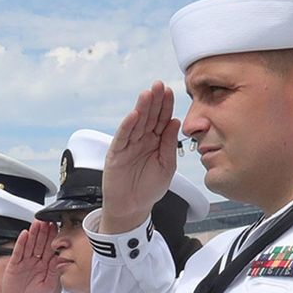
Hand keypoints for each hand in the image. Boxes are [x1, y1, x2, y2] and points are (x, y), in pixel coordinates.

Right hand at [1, 221, 62, 292]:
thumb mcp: (49, 285)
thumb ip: (54, 271)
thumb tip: (61, 259)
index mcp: (45, 265)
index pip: (50, 248)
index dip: (53, 237)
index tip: (56, 227)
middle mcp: (35, 261)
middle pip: (40, 243)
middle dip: (43, 231)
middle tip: (46, 220)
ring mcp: (25, 262)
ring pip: (30, 245)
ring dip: (33, 234)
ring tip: (37, 223)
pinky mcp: (14, 265)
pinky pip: (18, 252)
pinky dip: (21, 243)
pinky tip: (24, 234)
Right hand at [101, 81, 181, 232]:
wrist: (133, 207)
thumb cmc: (150, 187)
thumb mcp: (167, 166)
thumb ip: (169, 144)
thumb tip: (175, 121)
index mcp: (156, 141)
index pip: (162, 120)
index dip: (166, 106)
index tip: (171, 92)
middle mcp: (142, 139)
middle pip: (149, 117)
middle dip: (155, 101)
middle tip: (159, 85)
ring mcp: (128, 145)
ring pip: (136, 123)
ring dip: (142, 108)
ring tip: (148, 94)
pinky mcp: (116, 154)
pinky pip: (122, 138)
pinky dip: (127, 126)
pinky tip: (134, 115)